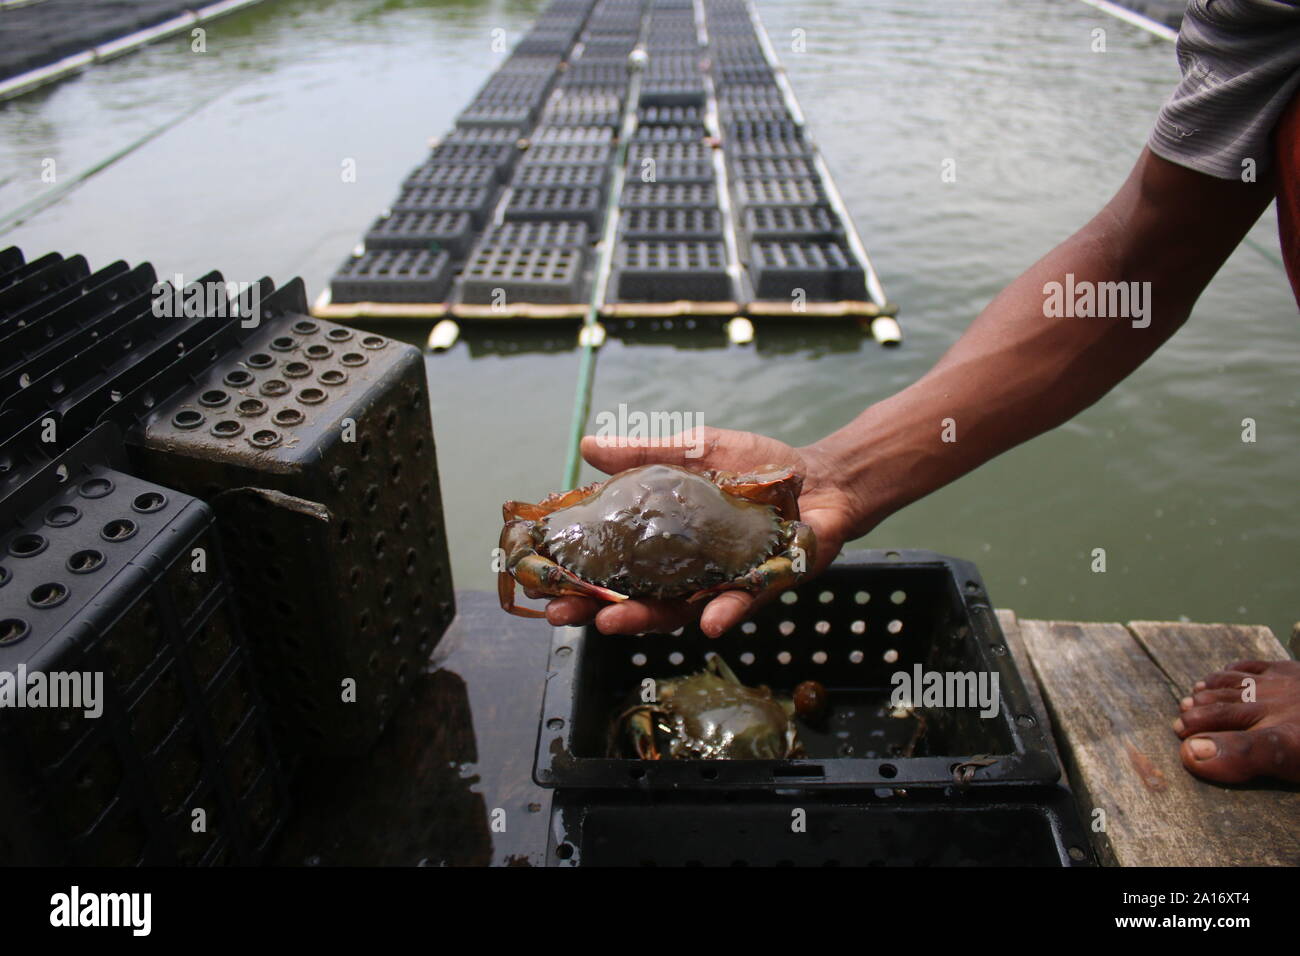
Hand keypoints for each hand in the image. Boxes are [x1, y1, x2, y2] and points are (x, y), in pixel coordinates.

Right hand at [539, 426, 864, 636]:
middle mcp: (685, 570)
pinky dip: (723, 613)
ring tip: (612, 622)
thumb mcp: (695, 449)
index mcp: (665, 540)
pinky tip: (708, 623)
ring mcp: (719, 583)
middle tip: (561, 613)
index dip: (577, 573)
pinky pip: (738, 605)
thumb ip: (646, 453)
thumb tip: (589, 446)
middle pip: (633, 598)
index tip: (539, 578)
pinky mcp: (760, 587)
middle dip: (596, 609)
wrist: (823, 477)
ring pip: (676, 611)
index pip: (612, 562)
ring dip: (644, 619)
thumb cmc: (757, 466)